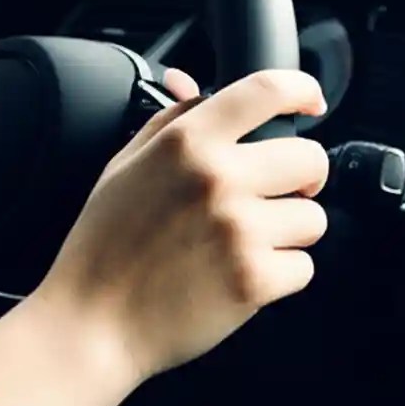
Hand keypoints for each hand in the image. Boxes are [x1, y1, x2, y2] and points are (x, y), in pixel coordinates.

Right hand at [31, 68, 328, 381]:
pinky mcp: (254, 280)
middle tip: (278, 193)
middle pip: (309, 157)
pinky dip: (280, 276)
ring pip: (314, 218)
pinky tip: (240, 276)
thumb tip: (190, 82)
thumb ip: (168, 120)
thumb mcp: (124, 167)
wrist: (90, 323)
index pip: (267, 90)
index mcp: (186, 142)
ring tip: (247, 243)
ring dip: (289, 232)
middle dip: (301, 178)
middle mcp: (218, 177)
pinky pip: (303, 267)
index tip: (311, 100)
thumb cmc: (103, 246)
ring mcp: (239, 229)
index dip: (301, 88)